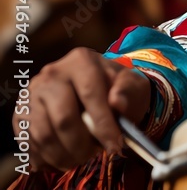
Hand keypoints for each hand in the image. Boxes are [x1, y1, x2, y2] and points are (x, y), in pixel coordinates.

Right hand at [14, 48, 151, 171]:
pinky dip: (47, 157)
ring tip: (81, 158)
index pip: (90, 95)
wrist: (96, 88)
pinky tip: (64, 158)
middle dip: (82, 145)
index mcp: (81, 61)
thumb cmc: (116, 88)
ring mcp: (32, 93)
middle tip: (95, 154)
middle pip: (64, 118)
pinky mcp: (21, 112)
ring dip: (64, 155)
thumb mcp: (132, 85)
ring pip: (44, 135)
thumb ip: (128, 92)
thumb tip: (117, 103)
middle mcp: (52, 74)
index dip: (103, 125)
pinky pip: (30, 142)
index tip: (115, 145)